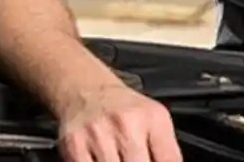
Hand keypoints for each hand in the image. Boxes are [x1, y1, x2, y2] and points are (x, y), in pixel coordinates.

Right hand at [56, 81, 181, 161]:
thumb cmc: (124, 110)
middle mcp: (127, 124)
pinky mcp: (74, 146)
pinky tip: (102, 160)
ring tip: (122, 159)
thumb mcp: (156, 121)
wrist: (87, 90)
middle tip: (136, 161)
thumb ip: (167, 151)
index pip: (168, 160)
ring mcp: (99, 136)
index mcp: (153, 119)